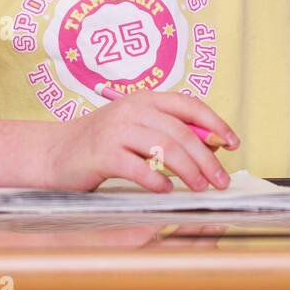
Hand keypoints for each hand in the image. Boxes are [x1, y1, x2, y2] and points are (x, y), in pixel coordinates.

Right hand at [45, 91, 239, 192]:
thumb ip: (170, 131)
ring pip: (164, 148)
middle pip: (180, 131)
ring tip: (200, 188)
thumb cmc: (102, 143)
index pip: (188, 104)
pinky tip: (166, 191)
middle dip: (206, 157)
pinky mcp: (102, 153)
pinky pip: (138, 167)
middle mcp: (131, 108)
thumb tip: (212, 143)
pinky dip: (156, 181)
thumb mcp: (138, 129)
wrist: (56, 153)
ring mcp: (115, 129)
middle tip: (221, 180)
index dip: (214, 122)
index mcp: (144, 98)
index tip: (233, 142)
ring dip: (188, 170)